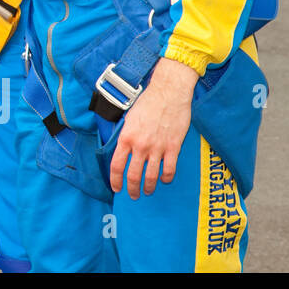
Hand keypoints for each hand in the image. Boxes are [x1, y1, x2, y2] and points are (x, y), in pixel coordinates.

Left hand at [108, 56, 197, 198]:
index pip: (116, 165)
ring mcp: (157, 148)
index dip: (115, 180)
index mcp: (126, 137)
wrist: (168, 93)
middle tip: (133, 195)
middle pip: (133, 175)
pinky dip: (166, 177)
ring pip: (151, 176)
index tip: (116, 187)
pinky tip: (164, 179)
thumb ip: (126, 136)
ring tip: (147, 191)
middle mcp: (140, 145)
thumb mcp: (129, 118)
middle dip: (132, 188)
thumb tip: (124, 149)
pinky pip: (169, 169)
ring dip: (148, 187)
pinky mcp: (173, 147)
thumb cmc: (147, 102)